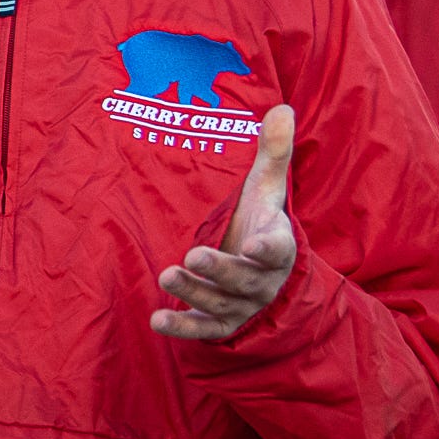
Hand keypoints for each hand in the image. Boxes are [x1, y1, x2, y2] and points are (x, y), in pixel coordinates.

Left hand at [156, 105, 297, 341]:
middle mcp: (261, 280)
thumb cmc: (259, 223)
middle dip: (219, 270)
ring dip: (194, 293)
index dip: (268, 249)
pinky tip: (156, 321)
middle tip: (191, 256)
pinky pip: (204, 330)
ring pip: (221, 304)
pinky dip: (182, 328)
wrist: (265, 274)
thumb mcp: (267, 189)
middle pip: (244, 279)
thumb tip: (282, 107)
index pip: (277, 249)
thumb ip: (273, 153)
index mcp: (276, 246)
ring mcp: (241, 304)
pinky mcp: (221, 322)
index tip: (254, 244)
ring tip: (165, 275)